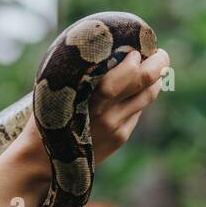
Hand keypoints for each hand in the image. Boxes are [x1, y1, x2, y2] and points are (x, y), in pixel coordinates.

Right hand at [8, 48, 170, 171]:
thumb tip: (108, 48)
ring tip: (154, 66)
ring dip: (156, 79)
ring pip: (148, 96)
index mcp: (88, 97)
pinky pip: (138, 110)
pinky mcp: (121, 136)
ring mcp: (116, 126)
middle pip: (145, 82)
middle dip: (159, 63)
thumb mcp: (56, 88)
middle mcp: (106, 113)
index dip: (136, 60)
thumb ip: (82, 72)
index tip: (134, 50)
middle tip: (161, 53)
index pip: (126, 76)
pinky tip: (135, 88)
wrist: (45, 158)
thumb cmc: (49, 112)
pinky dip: (140, 96)